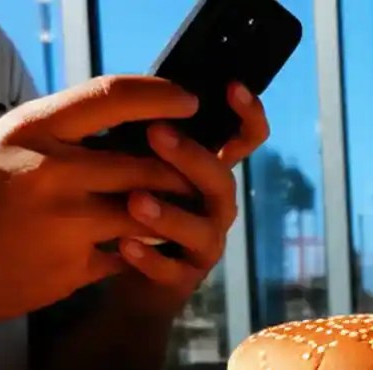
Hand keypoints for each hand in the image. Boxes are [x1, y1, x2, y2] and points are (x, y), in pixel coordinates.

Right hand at [0, 75, 201, 327]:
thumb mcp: (4, 145)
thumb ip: (60, 135)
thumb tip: (125, 125)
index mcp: (33, 130)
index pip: (114, 97)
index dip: (161, 96)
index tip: (188, 101)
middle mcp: (53, 172)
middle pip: (148, 165)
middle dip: (180, 172)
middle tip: (194, 172)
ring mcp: (65, 224)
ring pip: (146, 214)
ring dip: (165, 215)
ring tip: (173, 211)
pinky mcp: (71, 269)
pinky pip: (125, 255)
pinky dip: (133, 251)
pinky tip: (133, 248)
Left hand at [108, 82, 270, 315]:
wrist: (127, 279)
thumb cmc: (133, 208)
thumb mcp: (141, 165)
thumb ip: (148, 137)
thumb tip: (133, 90)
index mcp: (210, 172)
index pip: (245, 139)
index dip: (248, 115)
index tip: (233, 86)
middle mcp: (216, 208)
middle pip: (221, 181)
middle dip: (191, 157)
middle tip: (156, 133)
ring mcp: (204, 245)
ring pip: (202, 229)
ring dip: (169, 214)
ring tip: (135, 200)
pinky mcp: (183, 280)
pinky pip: (173, 271)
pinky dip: (149, 258)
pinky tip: (123, 246)